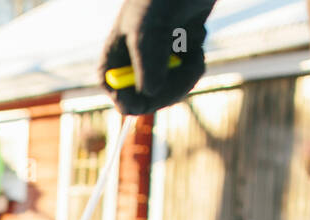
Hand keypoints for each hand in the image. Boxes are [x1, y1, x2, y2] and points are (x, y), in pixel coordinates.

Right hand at [99, 0, 213, 114]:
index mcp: (116, 49)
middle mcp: (134, 57)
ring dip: (184, 79)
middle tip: (185, 79)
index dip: (124, 98)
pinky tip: (197, 48)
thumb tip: (149, 94)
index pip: (111, 85)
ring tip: (195, 57)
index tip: (141, 104)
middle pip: (142, 95)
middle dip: (165, 91)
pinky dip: (194, 66)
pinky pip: (184, 76)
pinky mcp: (180, 53)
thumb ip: (147, 61)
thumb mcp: (150, 25)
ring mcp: (159, 57)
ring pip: (167, 89)